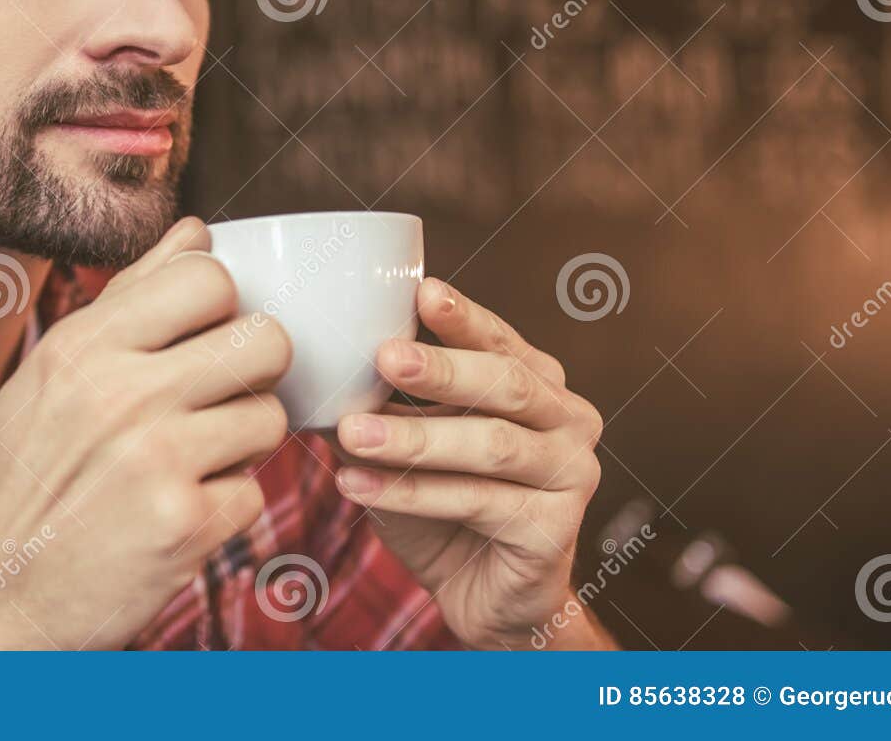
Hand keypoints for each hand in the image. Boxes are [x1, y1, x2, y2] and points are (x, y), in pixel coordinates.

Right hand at [0, 217, 290, 649]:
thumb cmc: (26, 475)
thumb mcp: (56, 372)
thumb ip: (132, 296)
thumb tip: (196, 230)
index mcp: (85, 346)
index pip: (210, 276)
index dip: (224, 306)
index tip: (205, 336)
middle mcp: (121, 394)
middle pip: (266, 340)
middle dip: (254, 370)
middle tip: (218, 397)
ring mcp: (155, 461)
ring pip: (270, 418)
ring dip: (242, 443)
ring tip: (192, 459)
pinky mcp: (184, 526)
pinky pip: (252, 493)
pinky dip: (223, 507)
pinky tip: (177, 511)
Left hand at [333, 278, 612, 649]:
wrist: (487, 599)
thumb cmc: (448, 509)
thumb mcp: (415, 444)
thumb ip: (386, 402)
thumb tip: (317, 364)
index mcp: (539, 384)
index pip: (501, 340)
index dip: (464, 317)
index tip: (423, 291)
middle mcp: (569, 420)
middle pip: (505, 385)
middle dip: (442, 369)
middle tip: (384, 357)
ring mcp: (573, 473)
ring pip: (490, 445)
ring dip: (414, 437)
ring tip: (352, 432)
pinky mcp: (555, 528)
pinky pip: (477, 501)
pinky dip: (409, 492)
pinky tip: (357, 483)